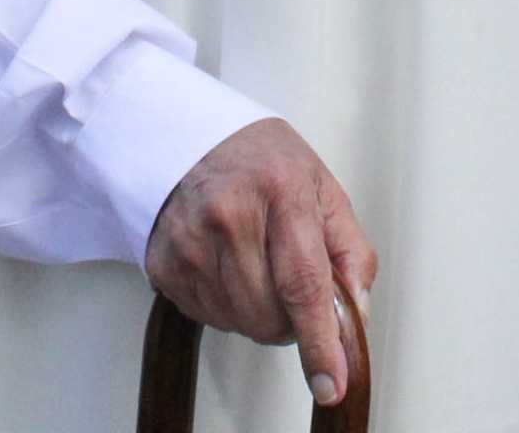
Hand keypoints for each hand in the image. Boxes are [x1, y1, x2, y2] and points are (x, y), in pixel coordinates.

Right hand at [144, 120, 376, 409]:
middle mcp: (230, 215)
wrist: (191, 139)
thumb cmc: (263, 162)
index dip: (320, 341)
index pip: (304, 283)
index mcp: (281, 190)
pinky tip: (226, 264)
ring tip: (256, 263)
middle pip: (270, 315)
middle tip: (290, 280)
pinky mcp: (163, 263)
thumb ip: (350, 251)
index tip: (330, 380)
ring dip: (258, 312)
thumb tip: (355, 314)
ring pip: (240, 324)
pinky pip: (208, 317)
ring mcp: (190, 241)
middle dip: (291, 318)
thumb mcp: (322, 188)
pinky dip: (227, 305)